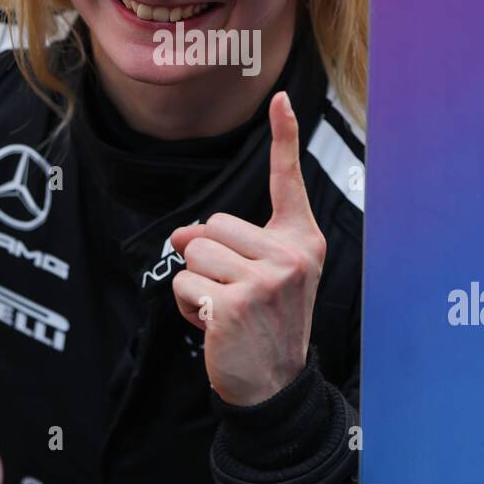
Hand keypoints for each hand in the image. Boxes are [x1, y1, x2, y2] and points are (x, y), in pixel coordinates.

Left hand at [170, 91, 324, 405]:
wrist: (274, 386)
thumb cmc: (265, 325)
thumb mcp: (259, 276)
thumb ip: (227, 244)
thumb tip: (182, 233)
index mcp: (302, 241)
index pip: (289, 181)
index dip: (284, 135)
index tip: (279, 98)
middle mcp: (291, 255)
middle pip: (214, 223)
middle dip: (208, 257)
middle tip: (232, 294)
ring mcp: (265, 280)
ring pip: (194, 249)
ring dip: (195, 282)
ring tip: (221, 308)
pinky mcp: (234, 303)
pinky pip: (183, 281)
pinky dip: (186, 304)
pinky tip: (212, 324)